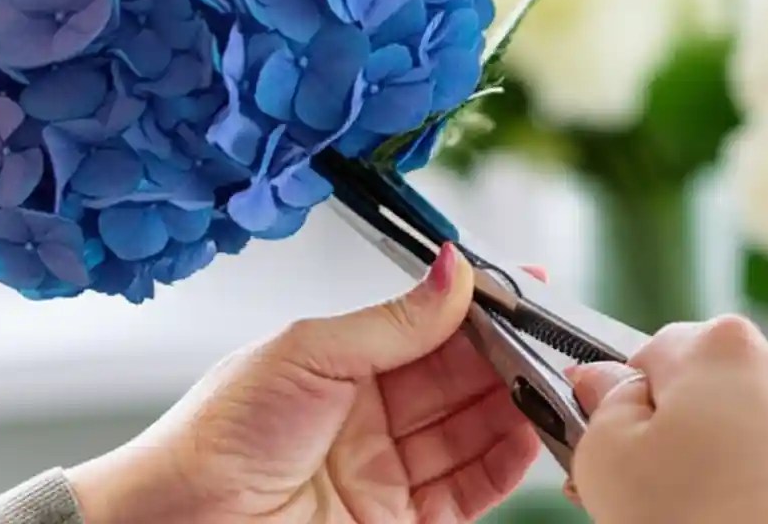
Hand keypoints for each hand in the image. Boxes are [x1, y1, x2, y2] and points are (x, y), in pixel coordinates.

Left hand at [67, 244, 540, 523]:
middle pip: (457, 381)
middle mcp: (370, 417)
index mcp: (344, 367)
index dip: (477, 310)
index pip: (428, 331)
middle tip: (548, 334)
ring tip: (550, 380)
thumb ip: (393, 322)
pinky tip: (528, 436)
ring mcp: (388, 471)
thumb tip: (454, 269)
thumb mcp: (309, 355)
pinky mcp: (401, 523)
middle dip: (505, 356)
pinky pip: (468, 490)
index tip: (522, 288)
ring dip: (513, 407)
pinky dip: (505, 464)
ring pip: (471, 433)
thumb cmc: (217, 437)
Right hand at [567, 316, 767, 523]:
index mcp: (721, 346)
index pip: (659, 357)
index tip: (636, 450)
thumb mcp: (609, 465)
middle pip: (730, 385)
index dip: (639, 408)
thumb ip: (603, 405)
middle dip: (708, 427)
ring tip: (746, 511)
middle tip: (688, 492)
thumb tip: (604, 378)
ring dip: (767, 450)